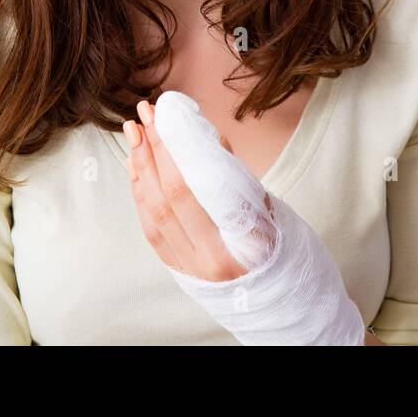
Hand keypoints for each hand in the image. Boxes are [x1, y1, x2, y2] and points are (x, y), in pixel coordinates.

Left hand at [127, 91, 367, 344]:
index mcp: (231, 245)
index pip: (188, 189)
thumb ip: (234, 178)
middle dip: (150, 150)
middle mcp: (204, 261)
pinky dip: (141, 195)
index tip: (162, 115)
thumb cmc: (283, 252)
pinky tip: (136, 171)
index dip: (170, 148)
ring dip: (140, 169)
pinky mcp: (179, 269)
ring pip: (153, 213)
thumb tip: (201, 136)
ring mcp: (189, 268)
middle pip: (165, 197)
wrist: (284, 302)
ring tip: (133, 135)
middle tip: (142, 114)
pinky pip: (151, 229)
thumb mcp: (269, 211)